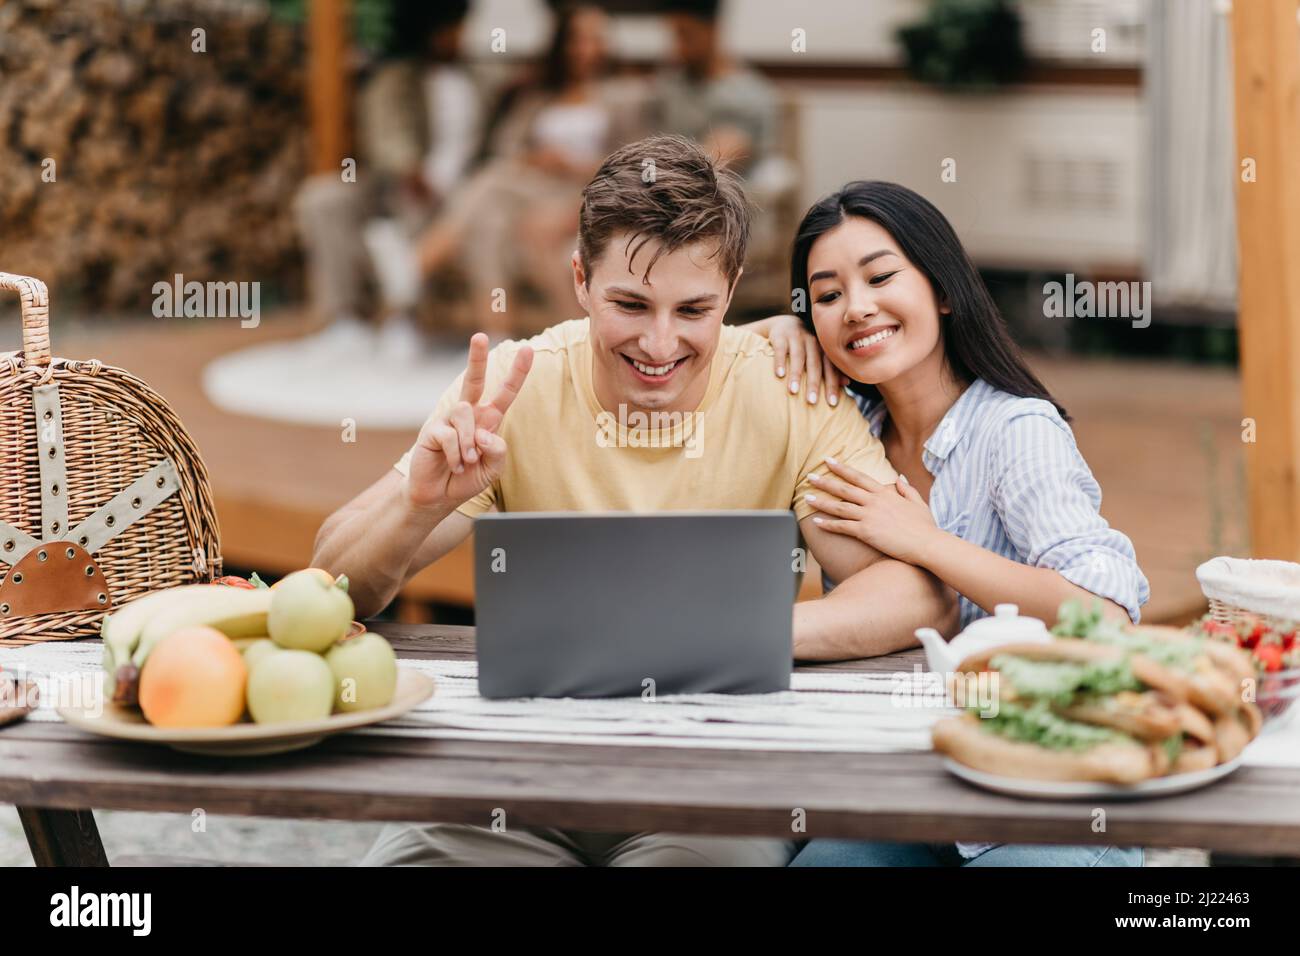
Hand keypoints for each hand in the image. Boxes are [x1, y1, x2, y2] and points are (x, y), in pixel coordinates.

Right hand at [404, 333, 533, 511]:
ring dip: (470, 444)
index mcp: (488, 420)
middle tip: (480, 336)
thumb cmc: (467, 480)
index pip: (505, 393)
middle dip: (477, 357)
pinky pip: (449, 435)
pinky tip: (453, 466)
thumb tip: (485, 432)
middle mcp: (468, 414)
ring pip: (465, 414)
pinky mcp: (432, 430)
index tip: (529, 351)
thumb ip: (497, 451)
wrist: (438, 496)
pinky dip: (457, 455)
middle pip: (474, 380)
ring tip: (467, 462)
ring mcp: (448, 420)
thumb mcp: (493, 469)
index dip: (517, 373)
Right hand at [764, 314, 841, 405]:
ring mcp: (796, 337)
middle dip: (814, 383)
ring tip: (793, 391)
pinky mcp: (780, 336)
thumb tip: (847, 383)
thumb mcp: (818, 355)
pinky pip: (780, 349)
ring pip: (798, 357)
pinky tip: (779, 375)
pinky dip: (780, 362)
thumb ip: (831, 368)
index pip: (830, 368)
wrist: (783, 324)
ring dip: (796, 375)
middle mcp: (812, 341)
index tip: (832, 403)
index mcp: (823, 348)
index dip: (832, 385)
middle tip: (812, 402)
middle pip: (815, 364)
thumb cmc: (804, 346)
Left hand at [805, 458, 939, 564]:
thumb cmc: (925, 526)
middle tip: (809, 476)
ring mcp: (869, 516)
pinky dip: (828, 524)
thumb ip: (906, 489)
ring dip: (822, 501)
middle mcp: (874, 501)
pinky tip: (816, 522)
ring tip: (807, 497)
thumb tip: (899, 477)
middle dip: (825, 481)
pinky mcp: (866, 532)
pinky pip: (842, 527)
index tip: (829, 460)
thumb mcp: (918, 502)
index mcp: (885, 493)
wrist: (927, 544)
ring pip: (839, 506)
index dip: (842, 468)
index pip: (859, 477)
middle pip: (845, 488)